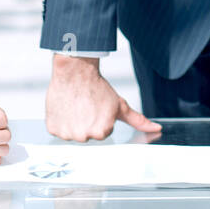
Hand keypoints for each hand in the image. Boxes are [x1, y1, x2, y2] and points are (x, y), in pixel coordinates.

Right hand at [46, 55, 161, 141]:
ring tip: (77, 106)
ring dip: (74, 123)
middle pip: (87, 135)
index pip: (103, 133)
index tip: (99, 108)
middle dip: (88, 123)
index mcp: (102, 132)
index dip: (102, 120)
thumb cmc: (99, 88)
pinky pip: (59, 131)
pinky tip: (66, 108)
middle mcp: (84, 136)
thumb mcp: (121, 105)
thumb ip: (139, 120)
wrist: (75, 72)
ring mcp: (67, 134)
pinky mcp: (53, 129)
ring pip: (73, 134)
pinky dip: (61, 121)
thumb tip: (157, 128)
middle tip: (87, 106)